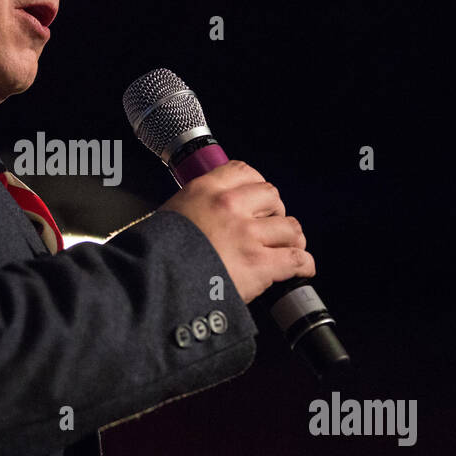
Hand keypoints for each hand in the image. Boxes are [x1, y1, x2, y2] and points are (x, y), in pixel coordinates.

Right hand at [158, 160, 314, 303]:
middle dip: (275, 212)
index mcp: (204, 191)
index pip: (243, 171)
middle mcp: (229, 206)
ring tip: (287, 249)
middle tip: (270, 226)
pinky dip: (303, 264)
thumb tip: (204, 221)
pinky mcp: (259, 264)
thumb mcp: (167, 218)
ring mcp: (247, 235)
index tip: (257, 197)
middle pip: (272, 197)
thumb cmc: (153, 257)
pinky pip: (296, 258)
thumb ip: (192, 212)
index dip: (256, 185)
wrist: (152, 284)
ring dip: (291, 240)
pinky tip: (302, 268)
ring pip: (289, 227)